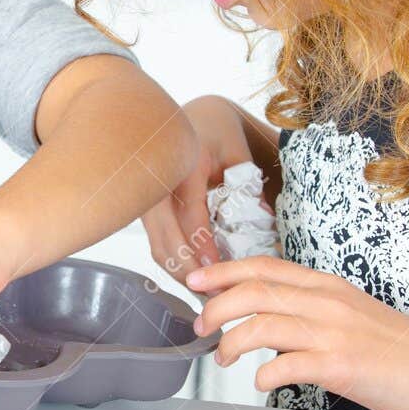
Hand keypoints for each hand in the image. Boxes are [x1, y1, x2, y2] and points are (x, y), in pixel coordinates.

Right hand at [142, 95, 255, 284]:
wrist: (189, 115)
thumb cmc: (216, 131)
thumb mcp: (238, 151)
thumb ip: (248, 186)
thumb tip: (262, 224)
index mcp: (183, 163)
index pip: (188, 212)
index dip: (199, 244)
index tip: (214, 268)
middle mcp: (158, 183)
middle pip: (165, 237)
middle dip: (187, 269)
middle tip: (214, 294)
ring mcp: (148, 197)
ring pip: (157, 244)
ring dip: (179, 271)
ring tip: (207, 291)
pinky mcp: (146, 209)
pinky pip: (157, 241)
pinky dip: (173, 262)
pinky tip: (194, 275)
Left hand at [187, 257, 408, 409]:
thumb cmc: (398, 348)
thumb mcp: (348, 313)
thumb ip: (309, 308)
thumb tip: (265, 315)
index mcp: (326, 287)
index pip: (264, 267)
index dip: (223, 271)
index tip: (195, 281)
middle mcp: (326, 303)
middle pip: (254, 291)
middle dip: (215, 308)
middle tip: (201, 328)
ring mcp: (334, 333)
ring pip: (262, 324)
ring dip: (232, 343)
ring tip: (225, 358)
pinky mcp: (343, 365)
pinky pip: (288, 365)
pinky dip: (265, 374)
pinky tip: (261, 381)